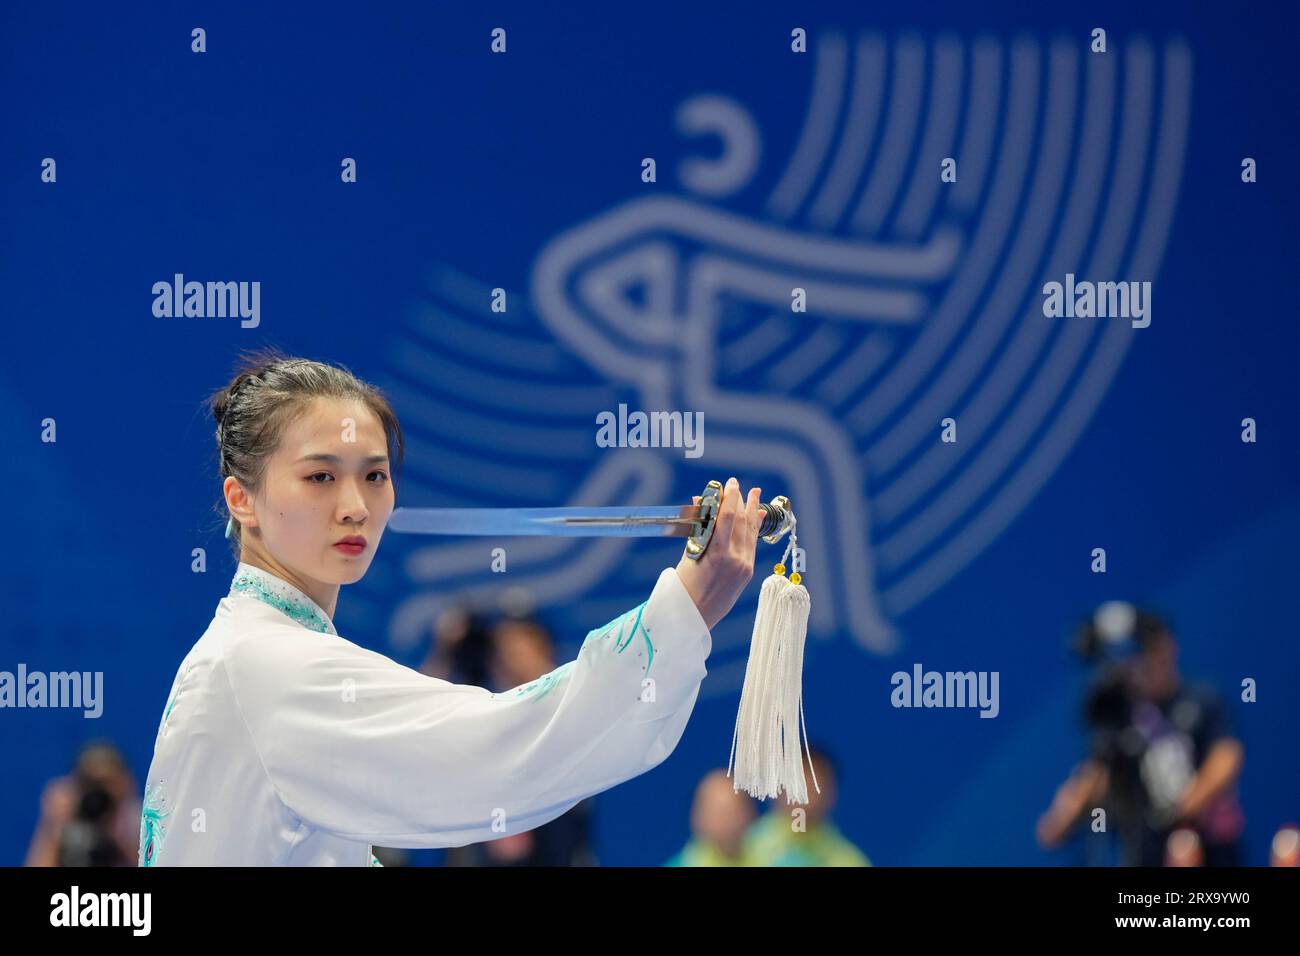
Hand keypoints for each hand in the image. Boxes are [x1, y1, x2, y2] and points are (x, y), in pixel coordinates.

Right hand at [674, 477, 761, 629]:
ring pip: (750, 532)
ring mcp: (744, 566)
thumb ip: (700, 529)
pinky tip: (757, 516)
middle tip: (739, 486)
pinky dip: (754, 529)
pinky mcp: (748, 573)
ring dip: (752, 511)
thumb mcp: (689, 555)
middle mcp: (735, 559)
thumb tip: (702, 505)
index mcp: (718, 553)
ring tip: (755, 494)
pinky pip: (752, 545)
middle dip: (741, 501)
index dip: (730, 498)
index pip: (728, 518)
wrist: (694, 617)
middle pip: (741, 522)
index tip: (730, 484)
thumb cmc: (684, 586)